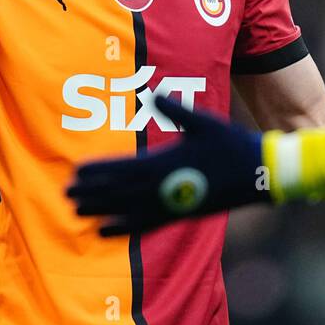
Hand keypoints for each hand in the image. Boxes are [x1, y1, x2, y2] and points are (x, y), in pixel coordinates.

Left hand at [68, 96, 268, 235]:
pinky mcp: (180, 214)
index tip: (76, 172)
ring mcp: (172, 204)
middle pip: (120, 192)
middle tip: (65, 193)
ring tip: (76, 212)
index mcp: (168, 163)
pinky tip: (106, 231)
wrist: (258, 174)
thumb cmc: (231, 144)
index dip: (99, 172)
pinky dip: (125, 229)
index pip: (125, 169)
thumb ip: (176, 110)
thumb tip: (154, 92)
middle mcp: (165, 187)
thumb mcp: (204, 122)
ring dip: (101, 211)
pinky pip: (146, 225)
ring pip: (128, 211)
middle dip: (92, 192)